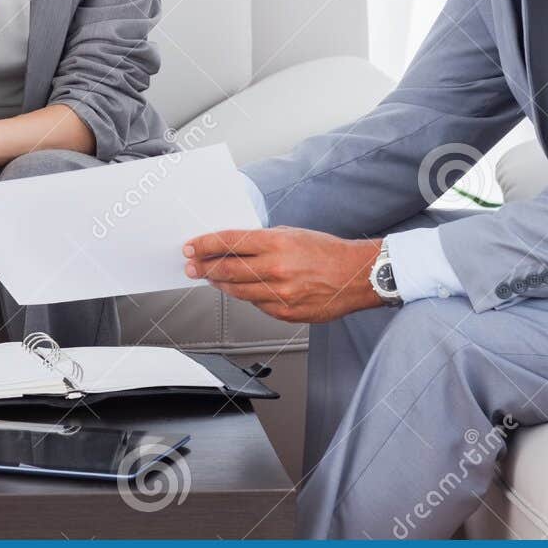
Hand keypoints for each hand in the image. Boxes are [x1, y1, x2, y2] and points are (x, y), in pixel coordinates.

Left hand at [182, 227, 385, 322]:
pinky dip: (247, 296)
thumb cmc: (327, 252)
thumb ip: (262, 242)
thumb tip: (233, 247)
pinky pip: (256, 305)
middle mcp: (276, 269)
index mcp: (276, 244)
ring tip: (212, 277)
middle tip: (191, 266)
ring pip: (237, 291)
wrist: (356, 276)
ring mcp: (280, 294)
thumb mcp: (291, 234)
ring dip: (220, 283)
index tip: (191, 248)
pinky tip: (244, 290)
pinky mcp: (285, 313)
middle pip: (227, 269)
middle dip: (204, 267)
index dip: (205, 246)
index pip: (230, 243)